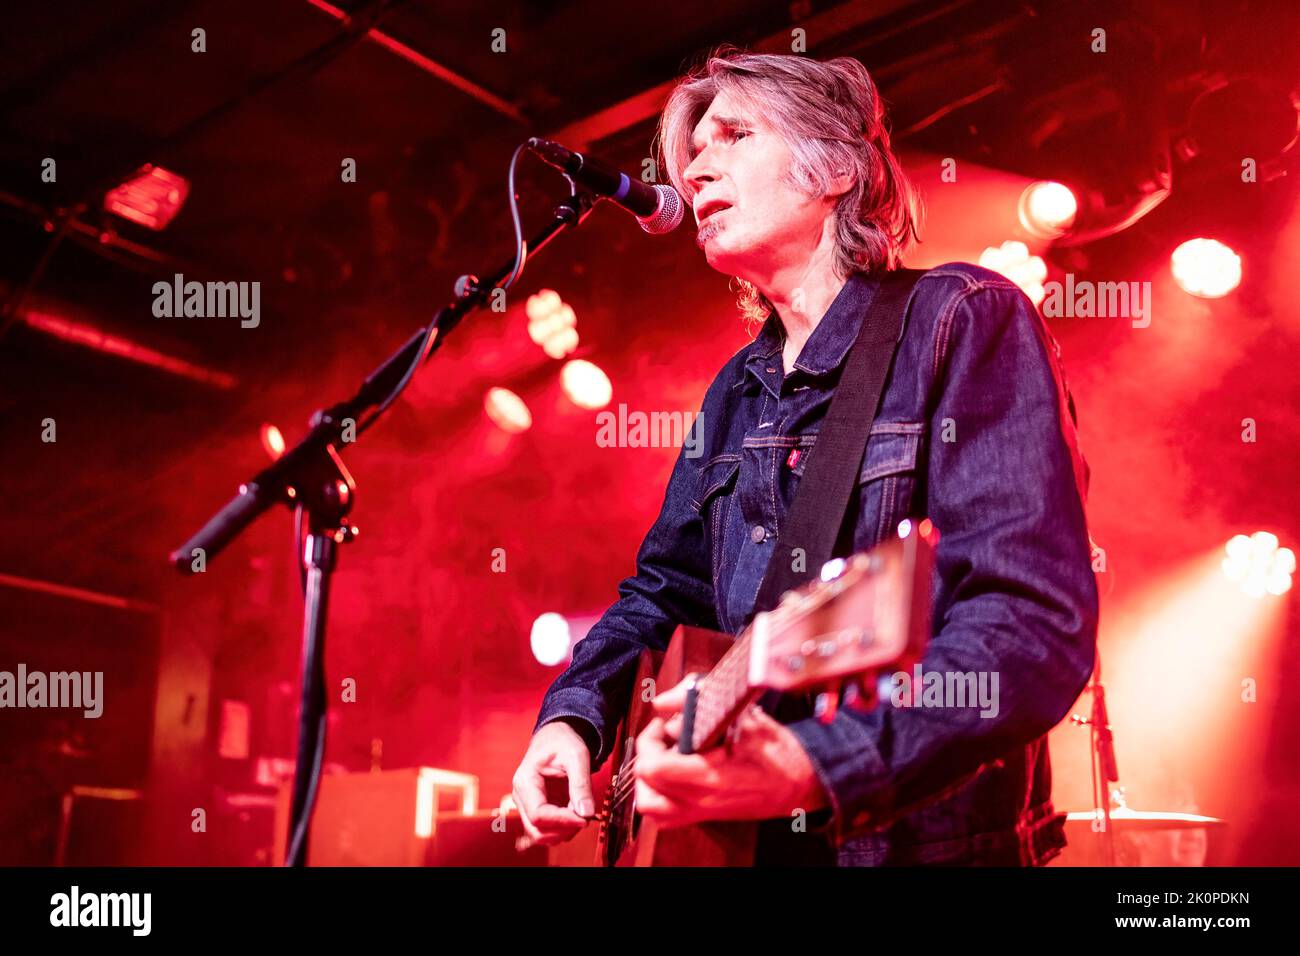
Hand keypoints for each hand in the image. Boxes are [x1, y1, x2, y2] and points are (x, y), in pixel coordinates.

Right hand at [511, 721, 596, 849]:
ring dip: (565, 831)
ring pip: (541, 834)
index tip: (585, 817)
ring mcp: (528, 805)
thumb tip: (586, 812)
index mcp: (525, 781)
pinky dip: (564, 828)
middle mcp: (521, 796)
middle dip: (563, 830)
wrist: (556, 736)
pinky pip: (548, 829)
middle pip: (536, 830)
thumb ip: (581, 784)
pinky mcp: (538, 809)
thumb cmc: (562, 741)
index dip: (563, 821)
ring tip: (582, 811)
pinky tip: (576, 812)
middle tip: (585, 817)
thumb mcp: (576, 756)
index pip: (538, 815)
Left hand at [634, 678, 829, 828]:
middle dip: (647, 755)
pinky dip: (657, 795)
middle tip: (663, 735)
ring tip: (665, 755)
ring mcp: (700, 813)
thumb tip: (663, 701)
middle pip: (646, 789)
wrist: (799, 782)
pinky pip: (664, 816)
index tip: (665, 722)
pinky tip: (672, 773)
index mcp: (711, 778)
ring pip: (651, 806)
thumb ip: (700, 702)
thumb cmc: (775, 751)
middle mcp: (701, 802)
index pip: (656, 769)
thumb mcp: (744, 716)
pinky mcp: (701, 816)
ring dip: (649, 779)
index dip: (651, 740)